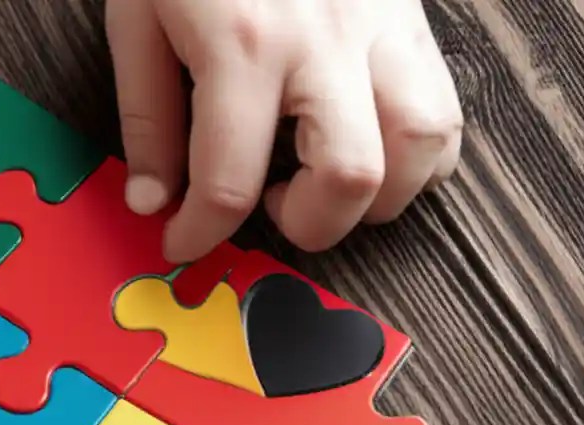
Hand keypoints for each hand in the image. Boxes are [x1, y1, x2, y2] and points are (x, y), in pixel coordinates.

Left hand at [107, 0, 462, 259]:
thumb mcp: (137, 20)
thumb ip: (147, 118)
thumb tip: (153, 200)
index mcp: (242, 44)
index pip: (228, 180)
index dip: (202, 233)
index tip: (185, 243)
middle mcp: (322, 41)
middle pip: (352, 176)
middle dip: (309, 226)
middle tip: (271, 213)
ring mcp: (379, 27)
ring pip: (423, 145)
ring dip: (377, 196)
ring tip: (323, 187)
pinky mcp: (411, 19)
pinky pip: (446, 109)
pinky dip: (417, 155)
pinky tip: (369, 151)